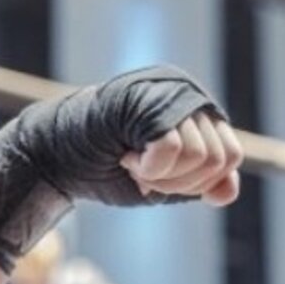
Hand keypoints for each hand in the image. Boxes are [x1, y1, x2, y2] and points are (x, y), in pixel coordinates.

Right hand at [0, 64, 228, 270]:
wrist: (54, 159)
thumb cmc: (107, 169)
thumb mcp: (165, 184)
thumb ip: (200, 184)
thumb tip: (227, 192)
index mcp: (194, 109)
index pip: (230, 156)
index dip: (201, 183)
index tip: (161, 180)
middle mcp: (184, 92)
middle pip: (219, 159)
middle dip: (182, 184)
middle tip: (145, 175)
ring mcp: (165, 91)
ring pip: (199, 156)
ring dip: (163, 177)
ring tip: (132, 163)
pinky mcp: (144, 100)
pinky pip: (173, 149)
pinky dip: (151, 169)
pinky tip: (126, 156)